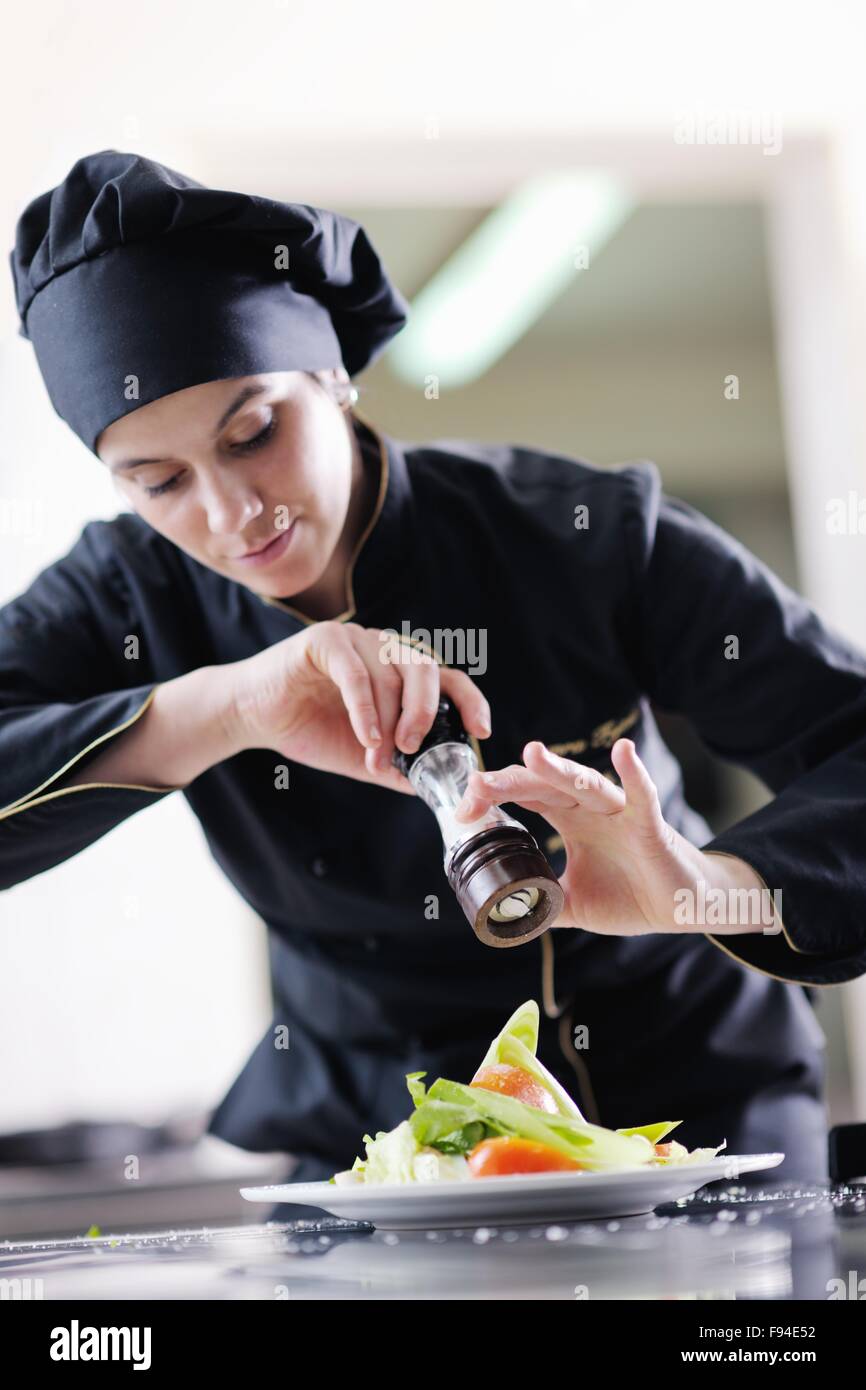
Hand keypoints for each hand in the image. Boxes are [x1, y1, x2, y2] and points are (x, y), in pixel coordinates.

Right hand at [225, 622, 490, 792]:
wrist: (253, 716)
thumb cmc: (310, 729)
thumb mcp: (364, 756)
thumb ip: (399, 769)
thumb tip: (436, 791)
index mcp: (399, 671)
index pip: (448, 678)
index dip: (470, 701)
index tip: (481, 731)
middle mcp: (383, 648)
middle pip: (425, 670)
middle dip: (426, 713)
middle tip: (414, 749)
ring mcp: (356, 640)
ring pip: (391, 673)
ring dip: (389, 721)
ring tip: (377, 757)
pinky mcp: (325, 641)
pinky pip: (356, 673)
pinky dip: (365, 709)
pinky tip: (365, 737)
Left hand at [453, 738, 769, 935]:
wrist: (681, 909)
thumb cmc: (632, 896)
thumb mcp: (574, 905)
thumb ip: (540, 903)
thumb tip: (502, 913)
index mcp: (569, 820)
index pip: (525, 796)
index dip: (493, 798)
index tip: (463, 812)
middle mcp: (590, 809)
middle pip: (544, 785)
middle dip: (510, 782)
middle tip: (476, 783)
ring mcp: (620, 813)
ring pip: (585, 784)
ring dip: (558, 769)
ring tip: (531, 753)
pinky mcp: (650, 825)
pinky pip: (642, 796)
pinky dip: (633, 774)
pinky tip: (623, 752)